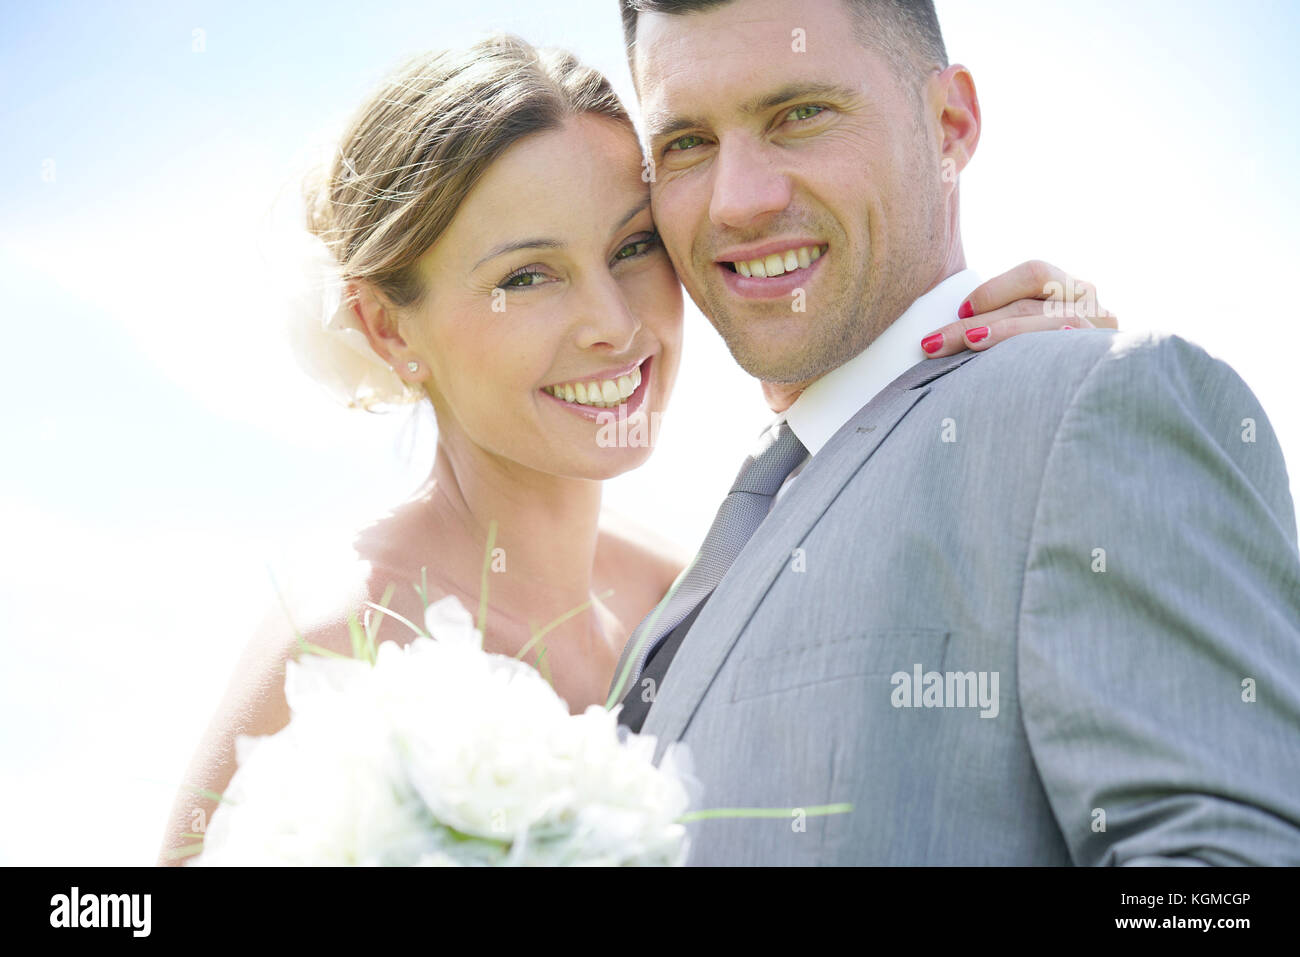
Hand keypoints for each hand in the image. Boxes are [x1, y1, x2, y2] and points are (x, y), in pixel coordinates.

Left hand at [921, 260, 1118, 357]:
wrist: (1109, 405)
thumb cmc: (1043, 360)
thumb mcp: (1030, 328)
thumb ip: (1004, 320)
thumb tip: (934, 340)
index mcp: (1071, 288)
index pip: (1035, 274)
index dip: (994, 291)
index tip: (961, 312)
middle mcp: (1092, 304)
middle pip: (1031, 305)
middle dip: (976, 323)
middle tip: (934, 344)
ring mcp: (1103, 332)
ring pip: (1051, 325)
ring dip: (1005, 335)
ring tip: (971, 343)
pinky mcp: (1106, 358)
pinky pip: (1072, 352)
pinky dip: (1044, 352)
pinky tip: (1029, 360)